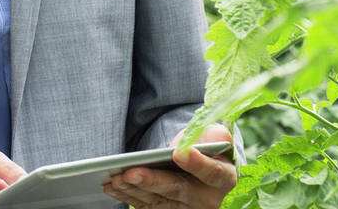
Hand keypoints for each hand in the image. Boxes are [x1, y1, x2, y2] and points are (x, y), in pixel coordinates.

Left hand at [104, 124, 237, 208]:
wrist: (196, 163)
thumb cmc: (202, 147)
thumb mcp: (211, 136)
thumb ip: (211, 135)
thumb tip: (209, 140)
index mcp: (223, 177)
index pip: (212, 173)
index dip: (197, 164)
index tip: (179, 153)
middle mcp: (208, 199)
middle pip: (179, 190)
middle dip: (152, 181)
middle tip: (131, 173)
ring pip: (159, 201)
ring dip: (134, 190)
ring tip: (116, 178)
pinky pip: (148, 207)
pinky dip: (129, 196)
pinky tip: (113, 187)